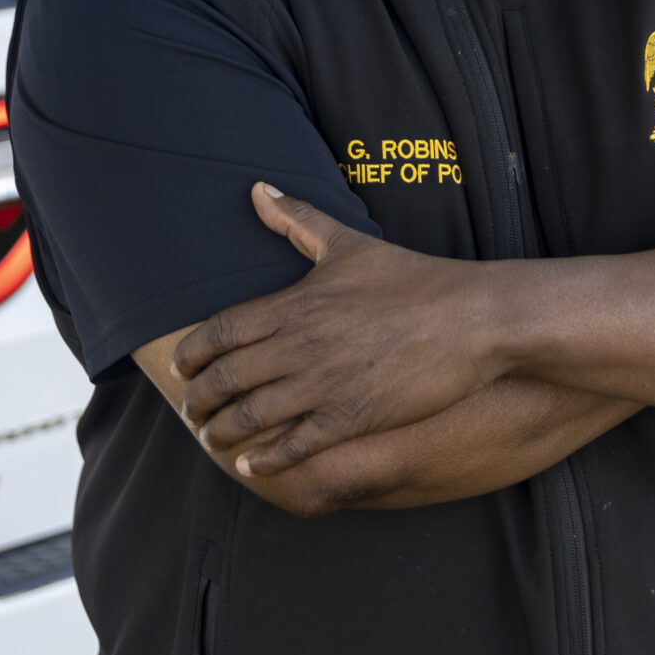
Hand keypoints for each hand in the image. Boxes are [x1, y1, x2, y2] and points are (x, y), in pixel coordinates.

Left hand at [172, 183, 502, 477]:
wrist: (474, 319)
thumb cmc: (414, 279)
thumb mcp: (349, 243)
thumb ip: (297, 218)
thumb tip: (257, 188)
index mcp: (295, 304)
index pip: (220, 331)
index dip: (192, 354)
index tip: (180, 368)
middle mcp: (300, 345)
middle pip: (226, 378)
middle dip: (199, 400)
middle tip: (190, 411)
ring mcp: (324, 384)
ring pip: (252, 415)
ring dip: (223, 431)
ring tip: (212, 439)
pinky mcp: (352, 417)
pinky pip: (294, 445)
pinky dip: (267, 459)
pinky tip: (253, 466)